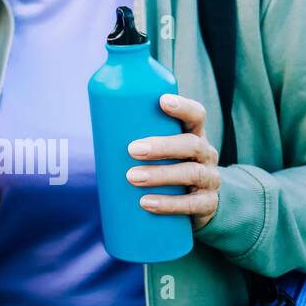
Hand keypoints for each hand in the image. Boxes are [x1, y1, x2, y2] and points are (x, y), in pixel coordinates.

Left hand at [126, 93, 220, 230]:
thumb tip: (95, 125)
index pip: (196, 116)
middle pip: (191, 145)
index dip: (183, 107)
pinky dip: (168, 204)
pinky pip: (193, 204)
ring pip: (192, 173)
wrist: (197, 204)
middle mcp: (206, 154)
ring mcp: (210, 179)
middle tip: (132, 150)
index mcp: (194, 135)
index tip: (162, 101)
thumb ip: (137, 136)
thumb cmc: (167, 166)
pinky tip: (146, 203)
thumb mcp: (159, 149)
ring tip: (132, 177)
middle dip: (162, 146)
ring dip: (160, 175)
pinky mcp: (207, 204)